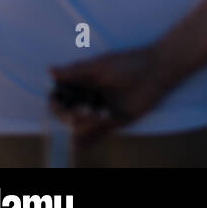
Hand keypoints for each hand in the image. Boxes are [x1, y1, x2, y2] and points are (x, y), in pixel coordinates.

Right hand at [48, 44, 169, 146]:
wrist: (156, 72)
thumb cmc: (128, 64)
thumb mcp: (100, 66)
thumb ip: (76, 71)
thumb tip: (50, 70)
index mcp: (86, 82)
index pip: (63, 97)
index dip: (57, 103)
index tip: (57, 104)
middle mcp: (92, 98)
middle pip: (70, 115)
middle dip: (69, 117)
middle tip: (77, 114)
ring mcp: (103, 111)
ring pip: (83, 127)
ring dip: (83, 126)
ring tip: (96, 117)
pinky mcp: (115, 121)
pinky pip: (98, 135)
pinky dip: (88, 140)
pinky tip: (80, 143)